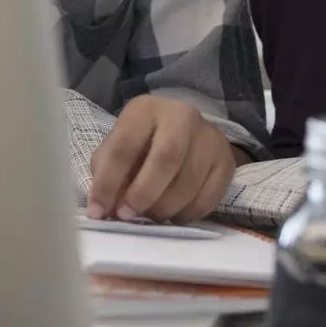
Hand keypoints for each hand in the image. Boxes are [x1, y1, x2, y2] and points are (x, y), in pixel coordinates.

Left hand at [87, 96, 238, 223]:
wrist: (183, 130)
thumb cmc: (142, 143)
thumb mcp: (117, 149)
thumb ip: (107, 175)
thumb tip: (104, 210)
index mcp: (145, 110)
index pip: (125, 145)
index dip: (109, 182)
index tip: (99, 210)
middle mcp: (182, 116)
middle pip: (166, 158)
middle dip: (143, 194)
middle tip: (128, 216)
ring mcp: (209, 138)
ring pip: (189, 182)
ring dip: (164, 209)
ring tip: (150, 217)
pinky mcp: (226, 161)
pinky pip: (208, 198)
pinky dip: (187, 214)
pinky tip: (174, 214)